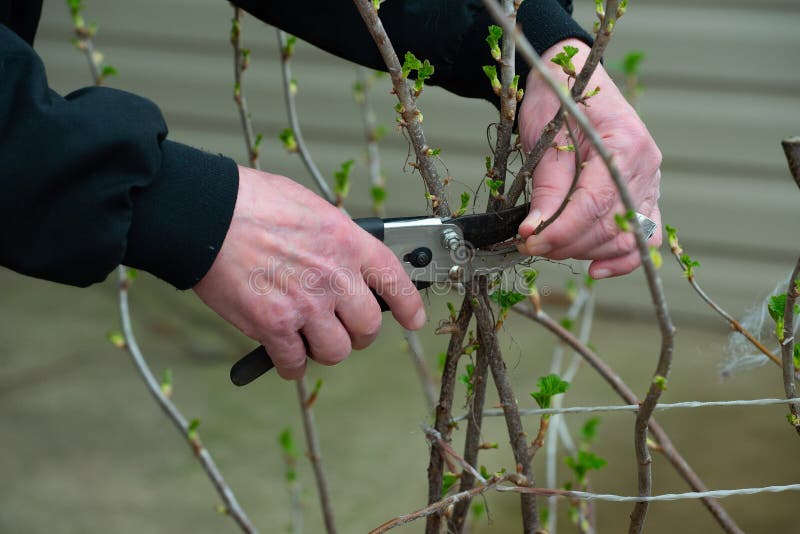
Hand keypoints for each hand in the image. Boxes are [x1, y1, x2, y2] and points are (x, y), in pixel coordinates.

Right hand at [194, 166, 425, 379]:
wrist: (206, 215)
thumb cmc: (251, 203)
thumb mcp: (311, 208)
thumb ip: (336, 238)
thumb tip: (346, 259)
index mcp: (348, 243)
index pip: (395, 281)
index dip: (409, 306)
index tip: (413, 318)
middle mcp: (334, 276)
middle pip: (368, 327)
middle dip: (358, 332)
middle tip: (344, 328)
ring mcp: (306, 304)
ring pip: (336, 350)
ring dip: (325, 349)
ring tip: (310, 338)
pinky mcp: (274, 326)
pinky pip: (295, 363)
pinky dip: (291, 364)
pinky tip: (285, 355)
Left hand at [517, 39, 661, 278]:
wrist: (571, 78)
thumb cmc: (557, 100)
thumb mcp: (544, 137)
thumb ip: (546, 186)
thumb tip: (534, 230)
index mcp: (624, 144)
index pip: (595, 204)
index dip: (561, 230)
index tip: (529, 242)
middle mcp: (645, 166)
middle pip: (609, 225)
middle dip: (566, 243)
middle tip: (528, 245)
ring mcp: (649, 182)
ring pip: (626, 237)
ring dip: (584, 250)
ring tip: (549, 246)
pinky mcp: (644, 195)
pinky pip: (642, 236)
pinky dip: (621, 257)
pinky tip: (596, 270)